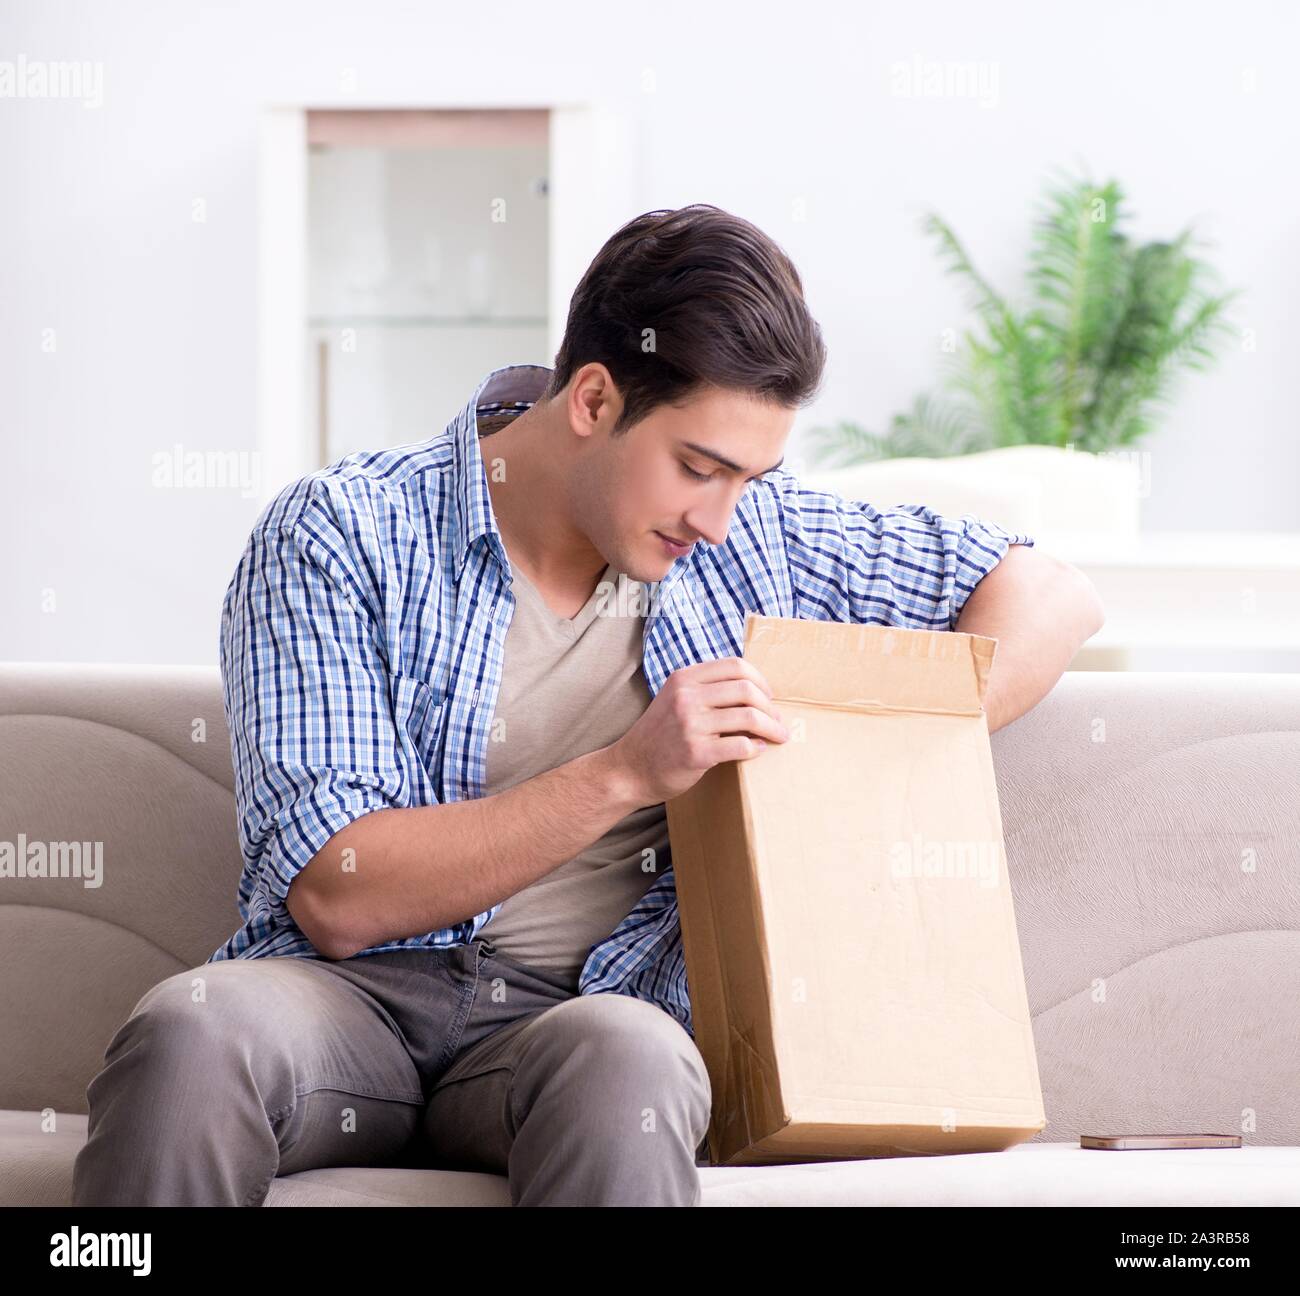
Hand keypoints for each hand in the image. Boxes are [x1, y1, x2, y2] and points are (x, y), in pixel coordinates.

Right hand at [607, 656, 789, 805]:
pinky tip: (758, 750)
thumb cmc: (658, 736)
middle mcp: (686, 697)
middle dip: (770, 706)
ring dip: (771, 728)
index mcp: (684, 679)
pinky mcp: (696, 753)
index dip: (760, 679)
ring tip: (779, 736)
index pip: (735, 666)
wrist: (629, 770)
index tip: (768, 696)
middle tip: (778, 720)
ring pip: (749, 717)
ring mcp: (690, 724)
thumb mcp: (674, 700)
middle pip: (746, 689)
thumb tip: (752, 691)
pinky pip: (740, 746)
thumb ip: (703, 690)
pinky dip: (756, 748)